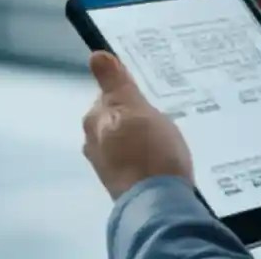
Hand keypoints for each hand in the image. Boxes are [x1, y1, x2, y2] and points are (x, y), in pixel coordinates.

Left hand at [82, 52, 193, 199]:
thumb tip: (96, 55)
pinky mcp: (123, 185)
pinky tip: (163, 161)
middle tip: (164, 118)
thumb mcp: (135, 107)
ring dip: (143, 138)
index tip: (152, 98)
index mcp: (94, 120)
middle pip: (117, 119)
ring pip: (126, 141)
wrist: (159, 204)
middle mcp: (93, 143)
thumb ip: (115, 82)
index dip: (132, 94)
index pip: (110, 95)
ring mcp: (107, 167)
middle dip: (136, 117)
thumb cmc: (149, 152)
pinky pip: (135, 161)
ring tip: (167, 141)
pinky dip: (146, 157)